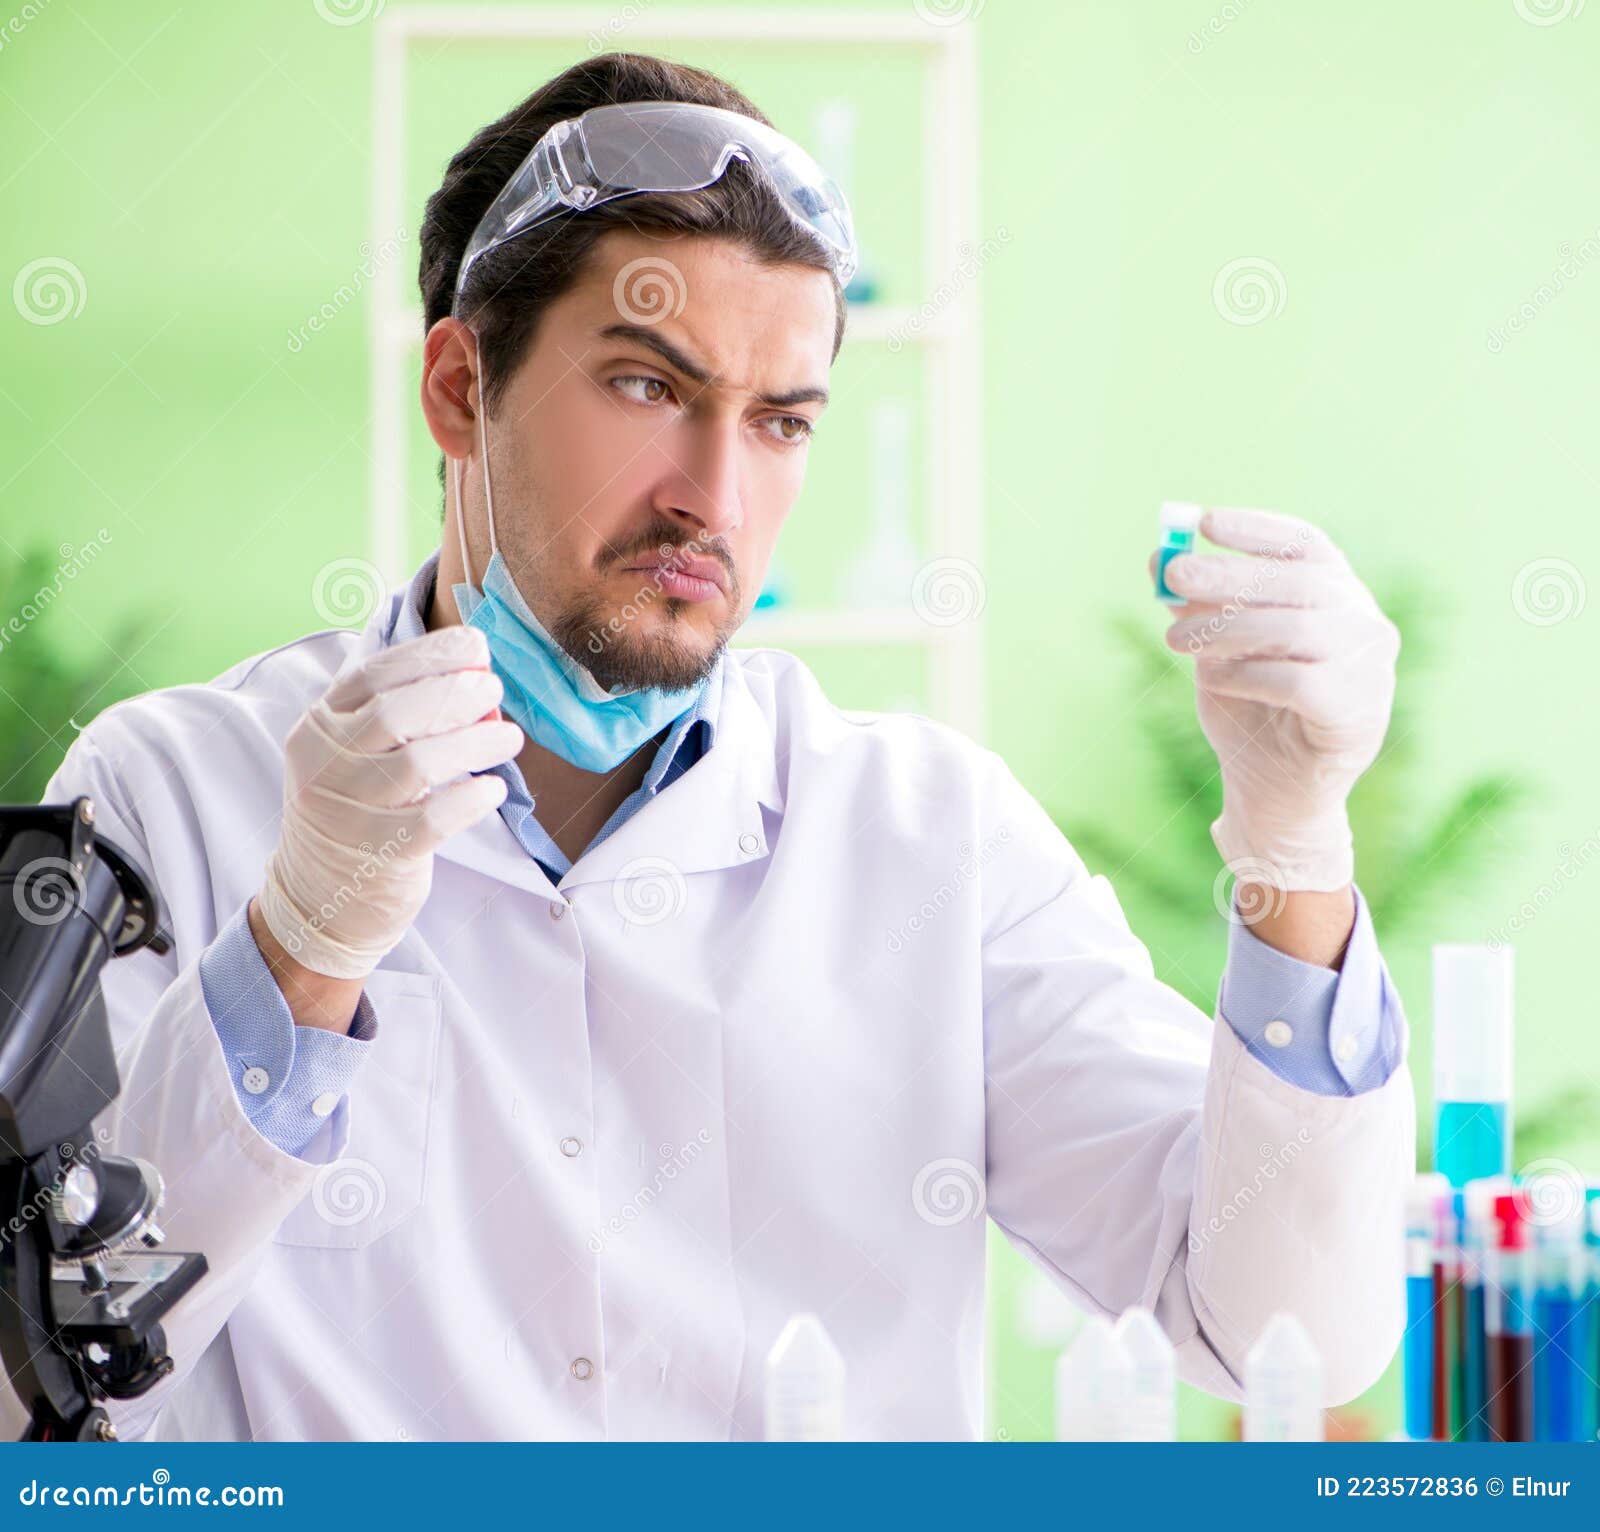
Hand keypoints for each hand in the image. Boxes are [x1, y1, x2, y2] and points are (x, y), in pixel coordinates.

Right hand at [255, 626, 523, 980]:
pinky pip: (432, 819)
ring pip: (419, 763)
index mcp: (318, 725)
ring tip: (508, 737)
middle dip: (456, 694)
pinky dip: (470, 799)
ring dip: (475, 742)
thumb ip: (398, 712)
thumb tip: (473, 669)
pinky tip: (492, 790)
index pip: (374, 675)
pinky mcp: (373, 854)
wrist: (320, 898)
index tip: (476, 647)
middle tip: (494, 690)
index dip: (431, 655)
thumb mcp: (356, 753)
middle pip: (396, 713)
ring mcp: (345, 810)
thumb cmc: (357, 812)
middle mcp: (323, 762)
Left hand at [1155, 507, 1397, 891]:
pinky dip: (1247, 676)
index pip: (1306, 544)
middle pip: (1299, 581)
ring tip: (1175, 641)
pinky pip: (1297, 682)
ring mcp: (1370, 669)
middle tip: (1173, 576)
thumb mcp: (1215, 651)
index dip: (1257, 529)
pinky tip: (1216, 680)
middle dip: (1229, 575)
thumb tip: (1157, 560)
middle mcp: (1363, 624)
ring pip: (1296, 629)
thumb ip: (1197, 608)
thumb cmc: (1249, 710)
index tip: (1205, 522)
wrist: (1274, 791)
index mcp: (1335, 596)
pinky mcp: (1358, 715)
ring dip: (1226, 628)